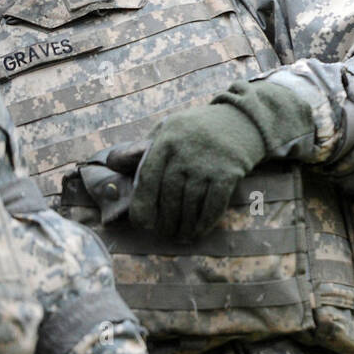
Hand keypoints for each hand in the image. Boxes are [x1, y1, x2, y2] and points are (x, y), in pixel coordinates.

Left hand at [129, 80, 311, 239]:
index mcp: (166, 141)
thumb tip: (110, 162)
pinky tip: (199, 230)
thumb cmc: (199, 127)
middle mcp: (185, 153)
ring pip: (190, 205)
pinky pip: (213, 205)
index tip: (142, 223)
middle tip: (165, 233)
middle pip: (170, 198)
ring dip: (184, 226)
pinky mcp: (229, 173)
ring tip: (180, 235)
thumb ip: (142, 147)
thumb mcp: (169, 127)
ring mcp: (208, 164)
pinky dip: (205, 222)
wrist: (243, 119)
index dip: (143, 206)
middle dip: (166, 221)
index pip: (147, 180)